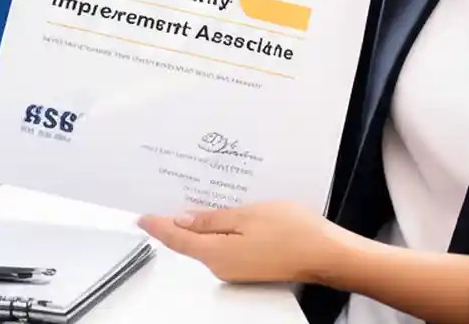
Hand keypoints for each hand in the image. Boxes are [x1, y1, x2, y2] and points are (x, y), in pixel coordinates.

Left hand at [138, 201, 359, 284]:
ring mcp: (236, 268)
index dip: (157, 226)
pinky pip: (223, 247)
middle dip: (175, 222)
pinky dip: (215, 231)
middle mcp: (221, 266)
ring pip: (207, 244)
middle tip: (162, 199)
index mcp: (217, 253)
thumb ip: (212, 219)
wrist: (327, 255)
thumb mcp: (248, 215)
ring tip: (189, 202)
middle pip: (189, 243)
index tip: (141, 216)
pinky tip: (218, 216)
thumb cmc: (294, 232)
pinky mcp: (249, 265)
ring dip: (197, 226)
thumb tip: (183, 220)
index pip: (176, 239)